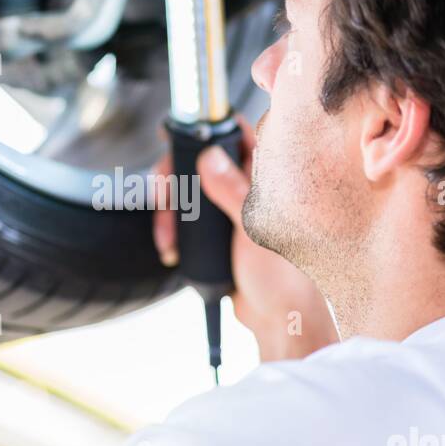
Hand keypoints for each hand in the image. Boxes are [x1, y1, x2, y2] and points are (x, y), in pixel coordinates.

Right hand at [152, 118, 336, 361]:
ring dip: (170, 208)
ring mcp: (230, 206)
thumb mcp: (254, 229)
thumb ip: (233, 191)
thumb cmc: (282, 275)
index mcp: (268, 176)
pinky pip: (186, 216)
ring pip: (188, 188)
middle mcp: (249, 184)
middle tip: (163, 195)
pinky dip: (173, 228)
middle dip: (175, 176)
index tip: (180, 135)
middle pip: (200, 158)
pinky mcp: (217, 228)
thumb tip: (209, 157)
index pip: (236, 133)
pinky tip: (171, 247)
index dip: (207, 128)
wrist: (276, 317)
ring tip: (168, 236)